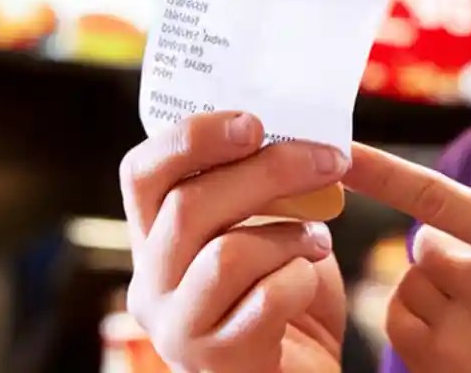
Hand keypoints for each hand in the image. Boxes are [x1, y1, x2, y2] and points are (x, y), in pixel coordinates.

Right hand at [120, 112, 350, 372]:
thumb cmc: (282, 295)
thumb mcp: (263, 228)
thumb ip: (259, 187)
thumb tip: (294, 127)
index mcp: (154, 239)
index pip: (142, 174)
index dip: (191, 138)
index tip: (254, 122)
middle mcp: (150, 284)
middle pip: (189, 206)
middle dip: (268, 171)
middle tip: (328, 159)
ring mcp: (178, 329)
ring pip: (226, 255)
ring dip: (288, 234)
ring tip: (318, 238)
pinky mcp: (219, 363)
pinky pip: (265, 302)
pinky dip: (300, 281)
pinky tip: (309, 281)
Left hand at [344, 144, 470, 372]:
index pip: (444, 200)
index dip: (386, 172)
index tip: (346, 150)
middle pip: (424, 252)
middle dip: (441, 250)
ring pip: (407, 300)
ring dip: (427, 292)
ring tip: (465, 301)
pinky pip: (413, 350)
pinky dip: (423, 333)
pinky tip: (456, 335)